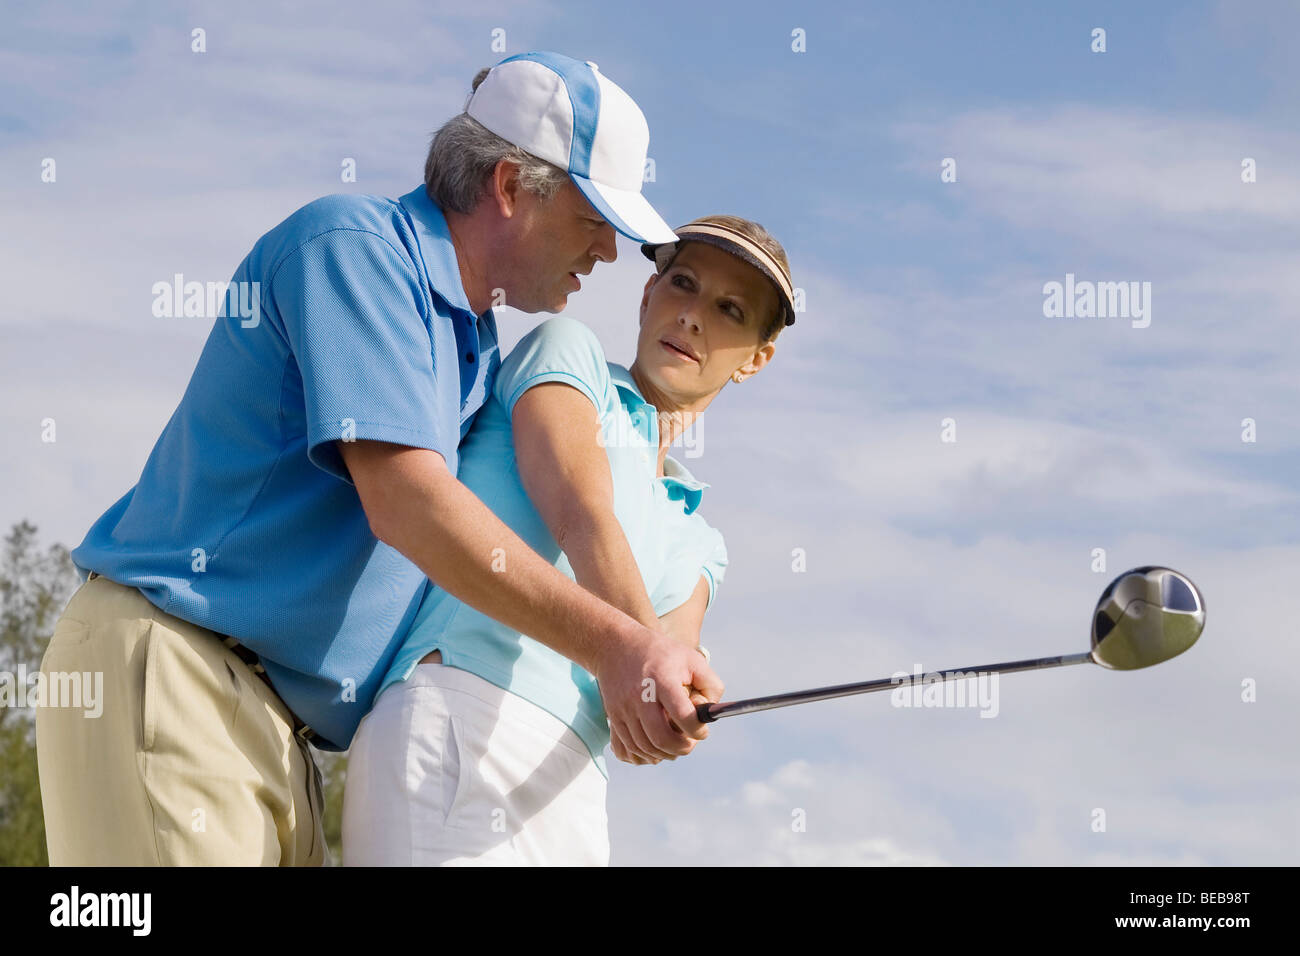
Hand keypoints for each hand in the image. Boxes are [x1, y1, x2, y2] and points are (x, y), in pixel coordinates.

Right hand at [595, 624, 722, 764]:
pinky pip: (626, 748)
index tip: (702, 731)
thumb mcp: (691, 658)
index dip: (697, 730)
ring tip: (675, 746)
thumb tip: (710, 713)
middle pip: (661, 738)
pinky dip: (643, 755)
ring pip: (643, 747)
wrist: (616, 646)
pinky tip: (655, 748)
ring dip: (663, 754)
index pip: (683, 715)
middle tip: (690, 744)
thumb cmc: (659, 653)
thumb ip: (710, 684)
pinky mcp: (612, 717)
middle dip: (681, 748)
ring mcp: (622, 708)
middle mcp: (639, 696)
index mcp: (662, 680)